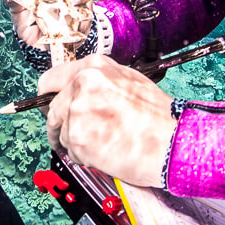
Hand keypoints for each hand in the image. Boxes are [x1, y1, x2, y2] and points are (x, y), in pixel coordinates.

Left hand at [38, 54, 176, 187]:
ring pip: (61, 132)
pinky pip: (71, 151)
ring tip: (105, 142)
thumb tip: (73, 90)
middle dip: (61, 124)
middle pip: (51, 109)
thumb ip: (96, 82)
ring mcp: (77, 111)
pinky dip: (84, 157)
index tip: (51, 106)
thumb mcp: (127, 80)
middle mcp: (81, 85)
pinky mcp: (78, 139)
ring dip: (77, 142)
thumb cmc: (158, 116)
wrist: (174, 141)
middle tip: (79, 133)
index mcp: (93, 68)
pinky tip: (106, 152)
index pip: (50, 80)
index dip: (50, 97)